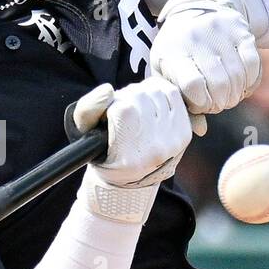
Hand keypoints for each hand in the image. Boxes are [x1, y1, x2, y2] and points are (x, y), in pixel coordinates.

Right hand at [73, 77, 192, 190]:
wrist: (133, 178)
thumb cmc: (105, 153)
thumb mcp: (84, 135)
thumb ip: (87, 110)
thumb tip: (108, 89)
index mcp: (129, 156)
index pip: (121, 108)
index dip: (111, 105)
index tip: (109, 117)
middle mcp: (155, 150)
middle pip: (139, 96)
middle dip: (126, 97)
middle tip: (122, 112)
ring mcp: (173, 141)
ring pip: (155, 91)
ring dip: (142, 93)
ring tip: (135, 108)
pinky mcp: (184, 132)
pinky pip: (172, 94)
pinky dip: (158, 91)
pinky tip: (150, 103)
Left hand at [150, 0, 262, 121]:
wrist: (197, 8)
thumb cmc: (177, 50)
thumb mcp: (167, 72)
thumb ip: (179, 101)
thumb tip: (200, 131)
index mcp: (173, 52)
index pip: (193, 85)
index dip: (200, 103)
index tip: (199, 105)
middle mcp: (196, 39)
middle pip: (219, 85)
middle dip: (220, 103)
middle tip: (216, 104)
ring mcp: (220, 32)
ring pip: (237, 78)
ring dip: (235, 95)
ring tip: (227, 96)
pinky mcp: (241, 30)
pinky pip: (253, 66)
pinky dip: (250, 83)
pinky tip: (241, 86)